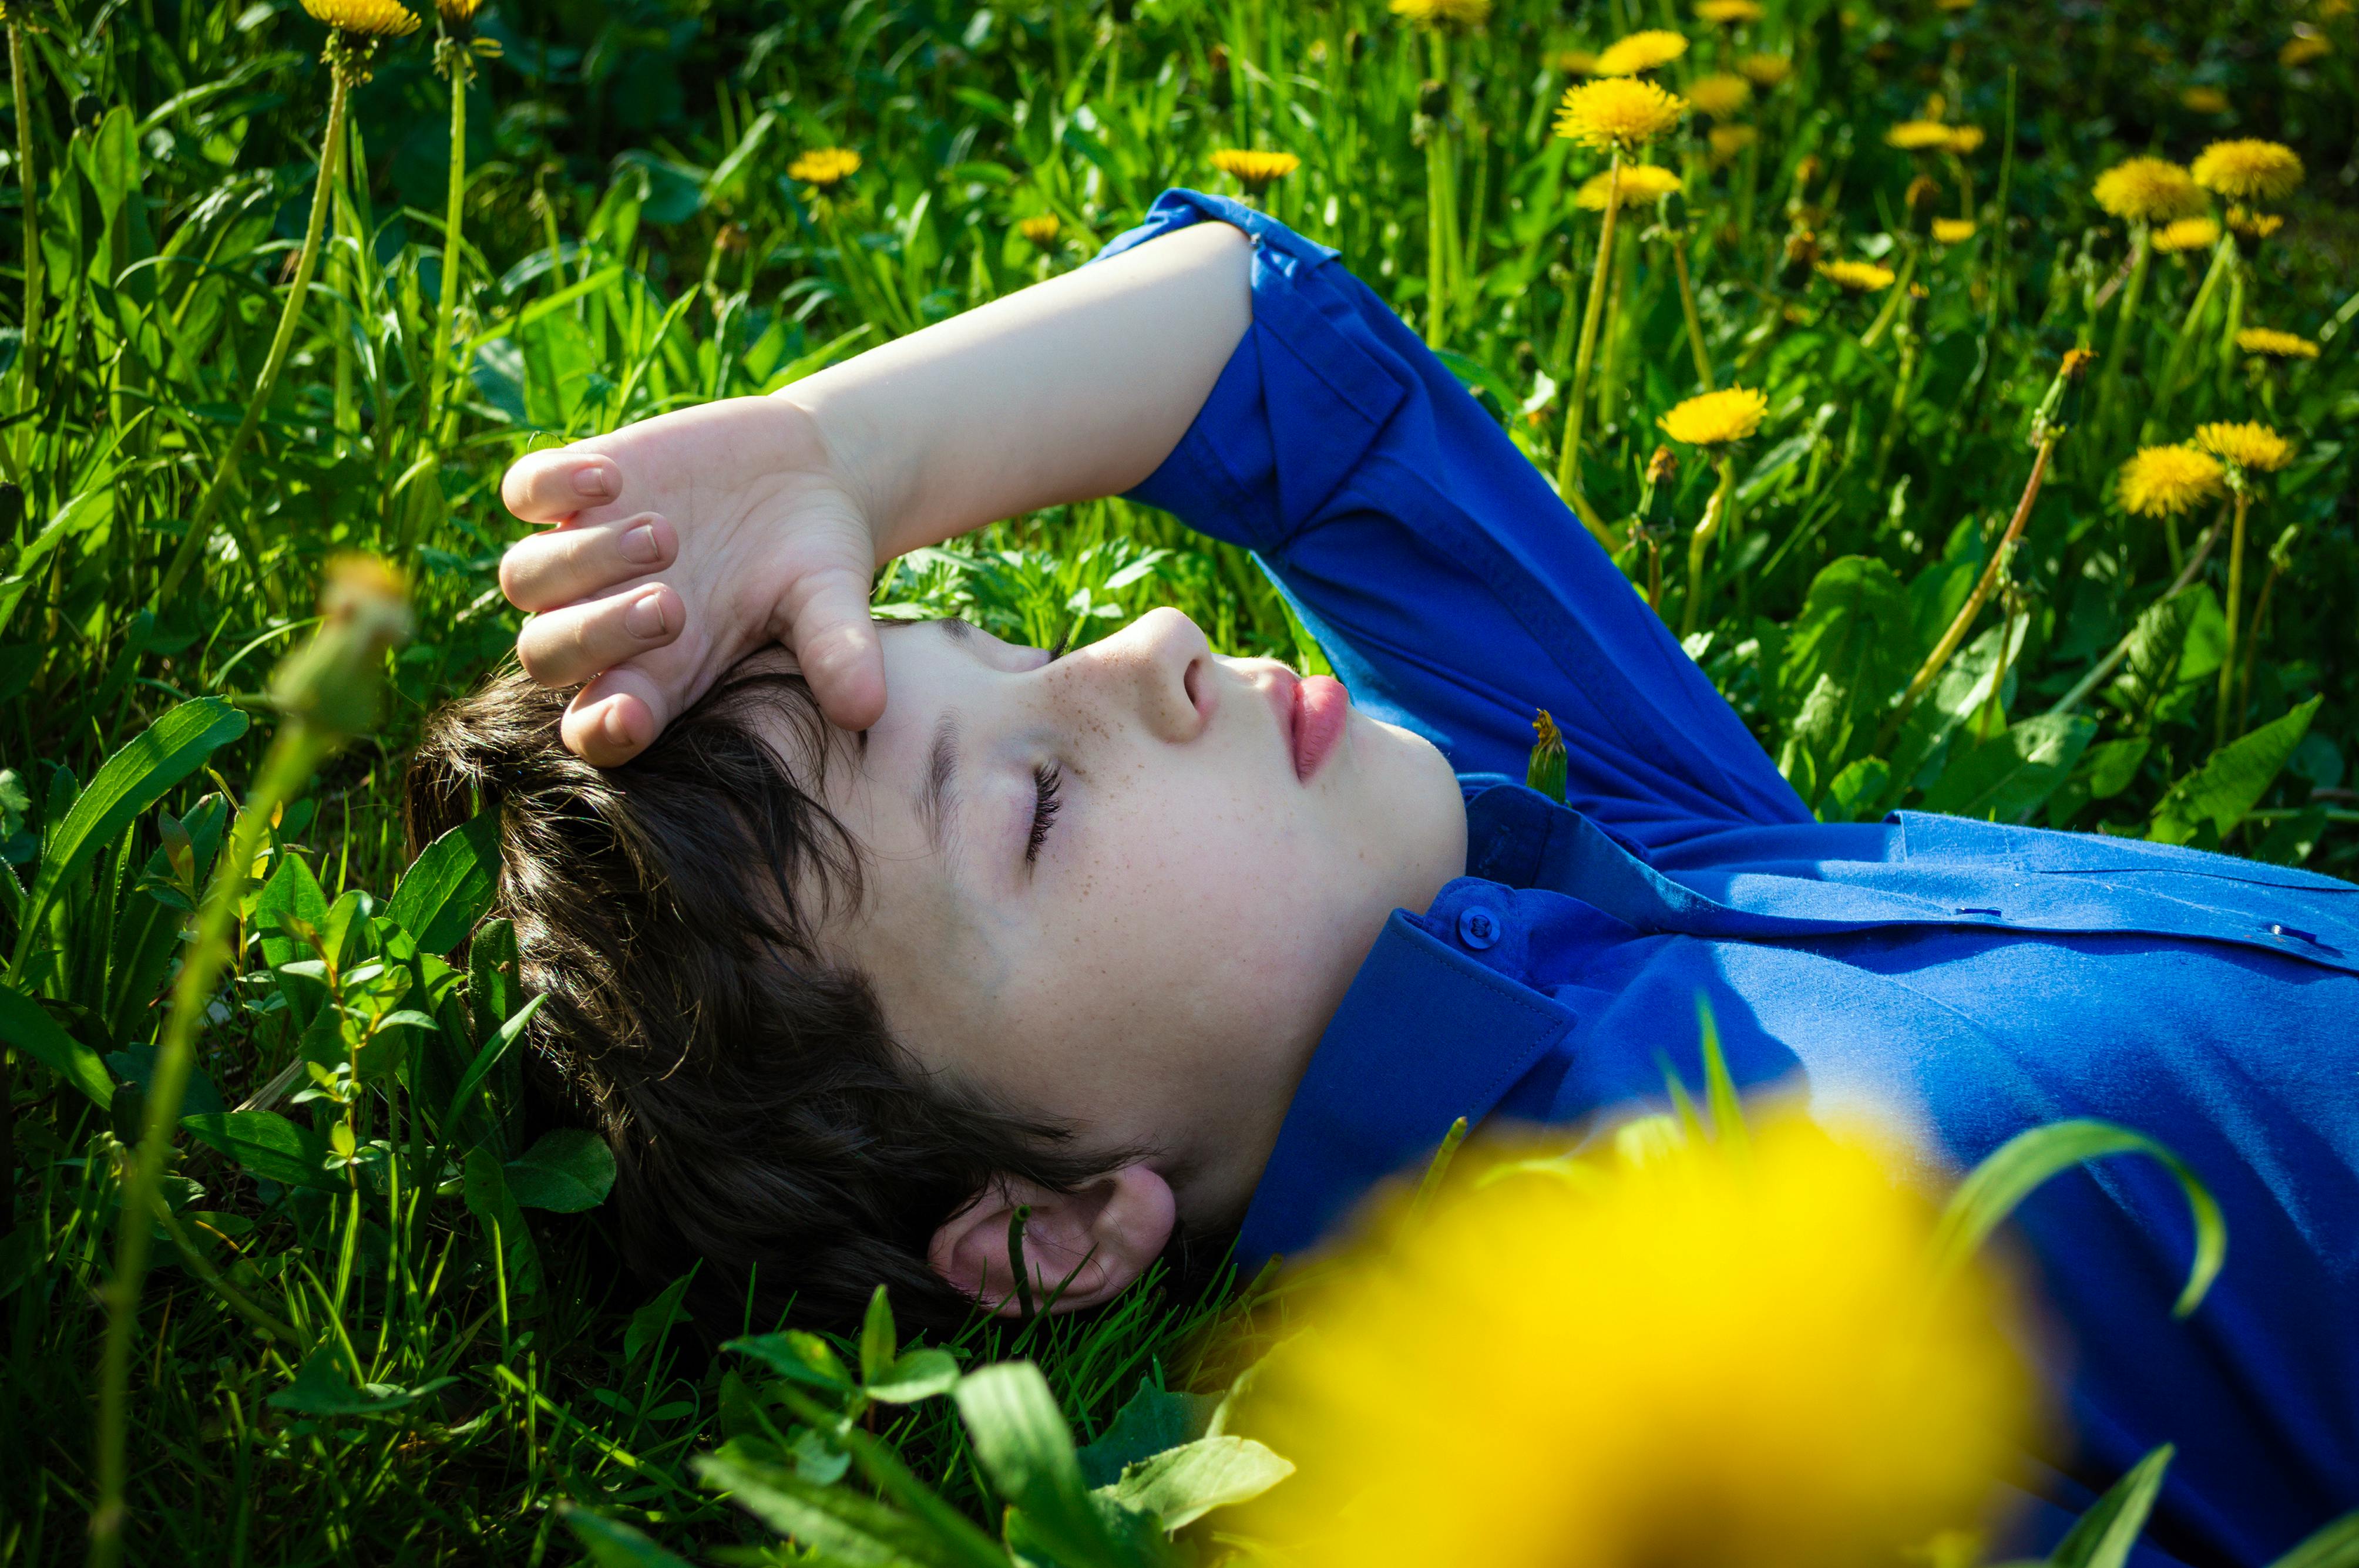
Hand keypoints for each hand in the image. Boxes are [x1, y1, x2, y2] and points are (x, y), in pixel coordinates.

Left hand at [497, 396, 887, 765]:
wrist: (808, 474)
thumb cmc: (817, 562)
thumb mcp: (833, 606)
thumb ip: (838, 656)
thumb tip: (867, 708)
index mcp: (661, 674)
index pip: (598, 726)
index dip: (599, 729)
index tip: (633, 711)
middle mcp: (607, 623)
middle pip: (547, 654)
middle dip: (597, 634)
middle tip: (672, 604)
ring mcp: (584, 553)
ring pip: (525, 578)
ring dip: (583, 560)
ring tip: (665, 533)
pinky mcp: (577, 489)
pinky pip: (523, 493)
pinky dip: (551, 486)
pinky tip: (612, 477)